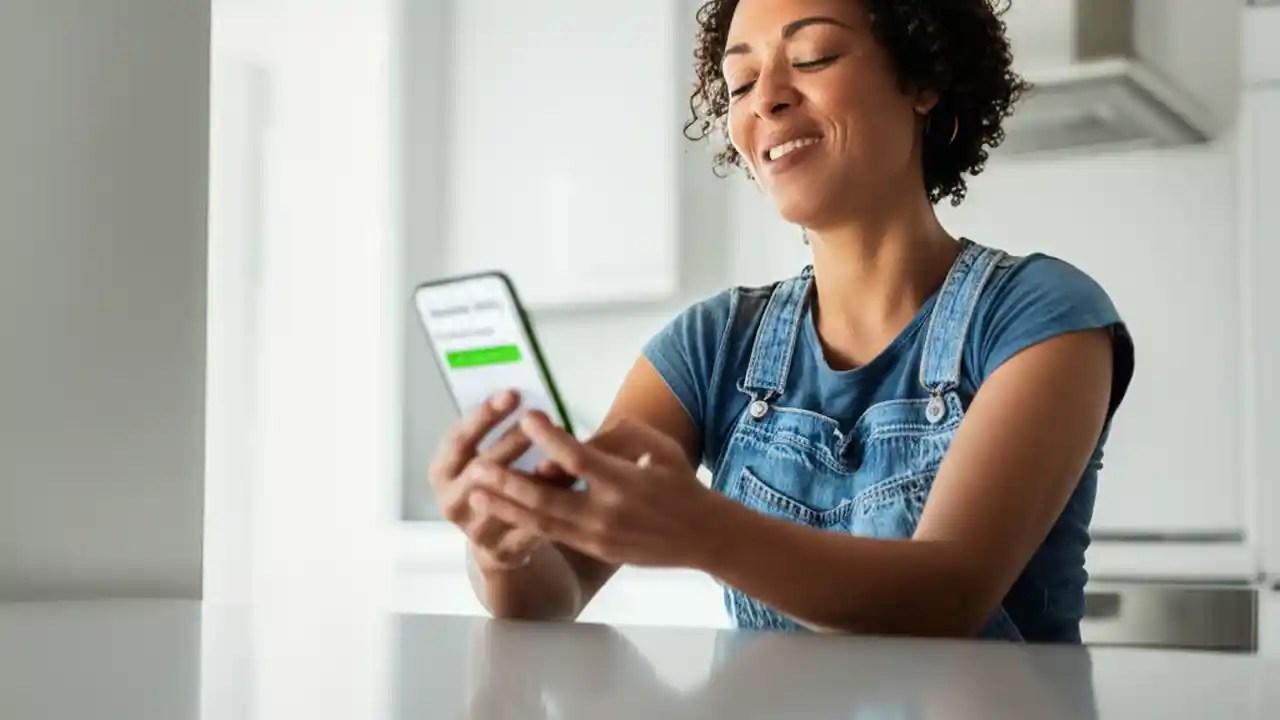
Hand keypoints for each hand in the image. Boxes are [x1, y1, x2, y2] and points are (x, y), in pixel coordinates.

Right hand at [428, 389, 546, 570]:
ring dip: (534, 475)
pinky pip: (528, 528)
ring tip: (560, 454)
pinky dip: (548, 507)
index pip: (459, 439)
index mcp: (442, 472)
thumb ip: (502, 431)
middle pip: (482, 469)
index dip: (485, 415)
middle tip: (542, 419)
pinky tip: (569, 486)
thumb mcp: (491, 456)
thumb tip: (524, 396)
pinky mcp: (501, 553)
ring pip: (507, 501)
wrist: (497, 541)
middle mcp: (451, 502)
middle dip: (513, 441)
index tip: (513, 394)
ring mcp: (474, 531)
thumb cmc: (498, 482)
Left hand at [466, 413, 719, 567]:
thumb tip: (575, 438)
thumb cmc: (680, 482)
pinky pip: (554, 536)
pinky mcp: (594, 550)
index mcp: (625, 482)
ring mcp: (598, 537)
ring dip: (507, 508)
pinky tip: (503, 514)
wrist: (702, 536)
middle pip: (547, 498)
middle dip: (508, 482)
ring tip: (476, 495)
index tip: (527, 417)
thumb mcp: (658, 447)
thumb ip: (616, 435)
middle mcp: (607, 513)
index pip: (579, 458)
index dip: (550, 437)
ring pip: (543, 523)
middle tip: (478, 466)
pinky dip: (526, 524)